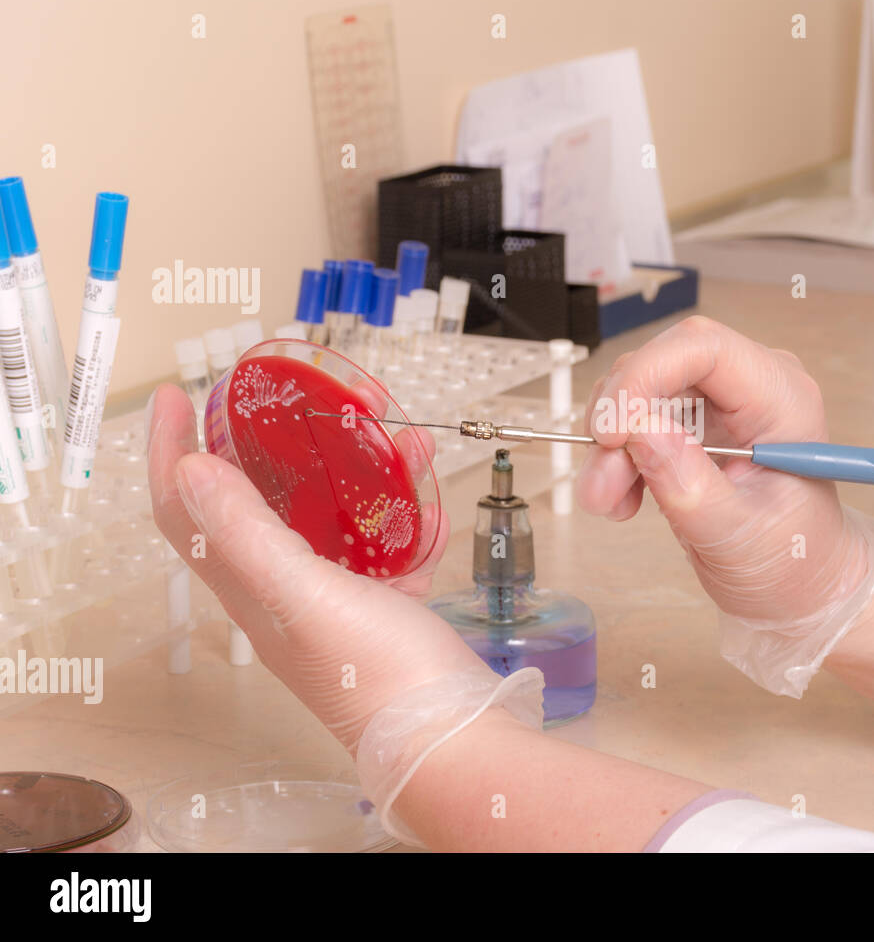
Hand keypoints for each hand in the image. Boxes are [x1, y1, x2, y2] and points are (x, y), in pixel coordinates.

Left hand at [147, 382, 488, 753]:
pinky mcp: (380, 604)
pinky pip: (382, 543)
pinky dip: (400, 515)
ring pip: (330, 514)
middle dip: (277, 443)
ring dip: (355, 470)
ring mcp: (333, 596)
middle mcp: (282, 588)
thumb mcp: (303, 593)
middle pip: (261, 500)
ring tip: (394, 438)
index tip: (180, 396)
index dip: (171, 450)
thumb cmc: (374, 672)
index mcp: (249, 585)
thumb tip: (187, 470)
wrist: (445, 732)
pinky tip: (426, 502)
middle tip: (305, 402)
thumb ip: (247, 532)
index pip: (186, 509)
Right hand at [576, 316, 873, 695]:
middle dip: (620, 418)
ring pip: (642, 392)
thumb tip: (640, 430)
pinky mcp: (697, 423)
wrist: (801, 586)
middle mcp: (754, 386)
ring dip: (611, 446)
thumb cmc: (791, 562)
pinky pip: (640, 419)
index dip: (646, 375)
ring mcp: (723, 402)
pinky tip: (623, 500)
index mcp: (783, 399)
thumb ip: (690, 485)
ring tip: (608, 503)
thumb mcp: (738, 536)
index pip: (705, 348)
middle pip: (665, 364)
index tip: (611, 433)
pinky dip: (619, 457)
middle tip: (600, 483)